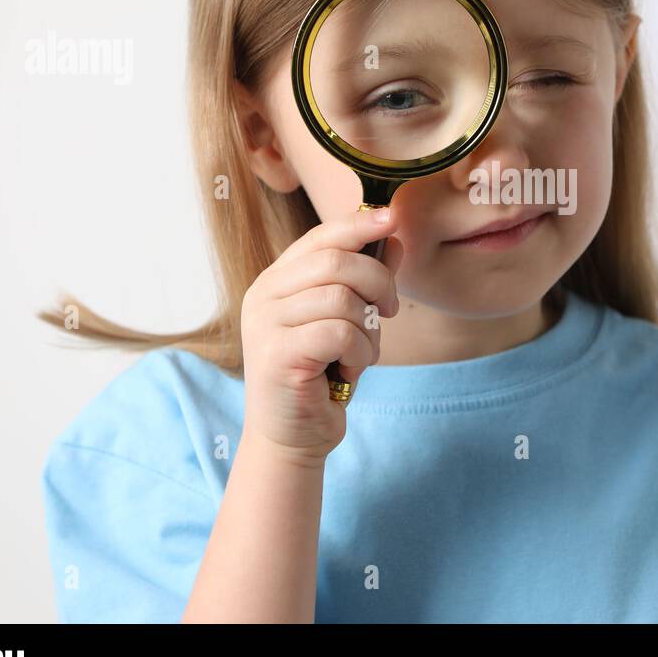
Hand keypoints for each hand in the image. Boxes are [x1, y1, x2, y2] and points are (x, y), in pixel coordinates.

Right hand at [239, 207, 402, 466]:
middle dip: (378, 282)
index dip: (360, 225)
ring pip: (342, 299)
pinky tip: (348, 371)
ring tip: (360, 354)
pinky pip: (339, 333)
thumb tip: (394, 237)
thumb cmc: (322, 376)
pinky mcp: (277, 354)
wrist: (294, 436)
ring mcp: (265, 324)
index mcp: (276, 281)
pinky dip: (358, 353)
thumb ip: (365, 279)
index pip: (320, 237)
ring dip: (368, 330)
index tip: (392, 219)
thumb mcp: (348, 321)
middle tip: (389, 311)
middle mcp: (263, 296)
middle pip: (336, 262)